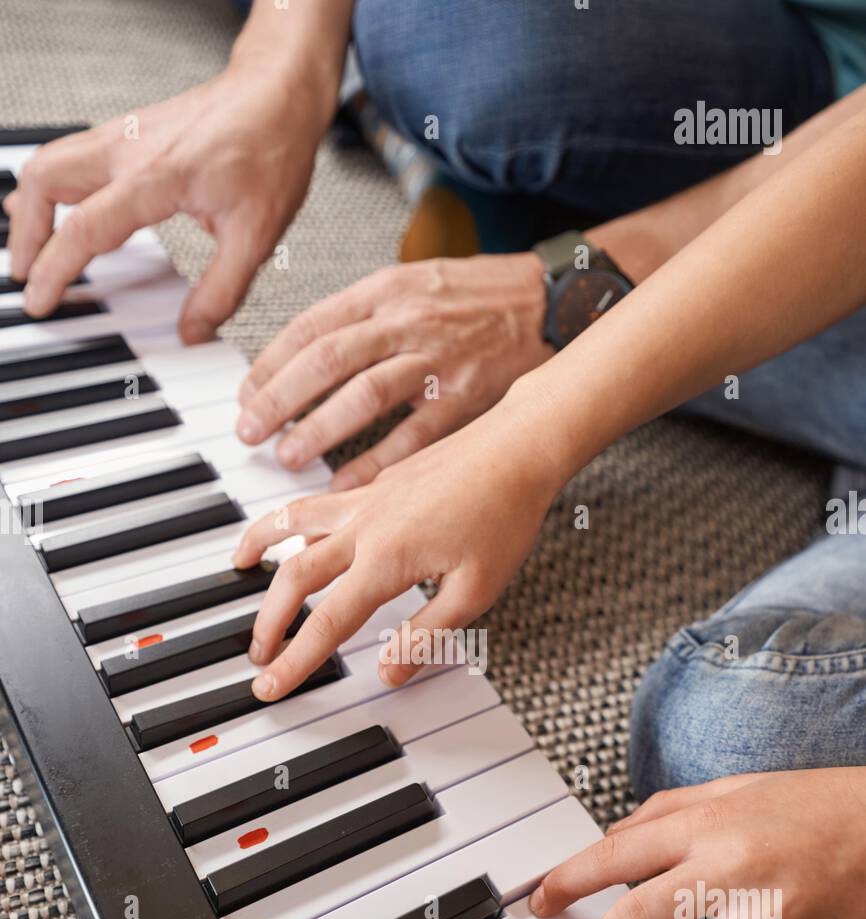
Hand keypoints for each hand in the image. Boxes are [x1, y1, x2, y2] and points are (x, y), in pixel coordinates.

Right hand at [5, 62, 329, 341]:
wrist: (276, 96)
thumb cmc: (270, 150)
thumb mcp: (257, 235)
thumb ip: (221, 291)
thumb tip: (194, 332)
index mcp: (155, 178)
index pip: (85, 229)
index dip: (56, 270)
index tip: (41, 300)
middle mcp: (128, 149)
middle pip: (45, 183)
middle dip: (27, 234)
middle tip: (27, 274)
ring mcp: (124, 134)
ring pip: (51, 163)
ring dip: (34, 206)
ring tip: (32, 247)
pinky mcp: (129, 130)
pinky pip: (71, 156)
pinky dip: (53, 186)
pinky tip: (58, 207)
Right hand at [231, 389, 564, 697]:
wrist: (519, 448)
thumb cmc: (505, 515)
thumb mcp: (475, 592)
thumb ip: (425, 635)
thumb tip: (388, 673)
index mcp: (386, 560)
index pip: (327, 623)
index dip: (294, 661)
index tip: (270, 686)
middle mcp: (364, 527)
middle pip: (294, 578)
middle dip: (268, 621)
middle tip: (256, 653)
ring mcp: (366, 500)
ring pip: (292, 523)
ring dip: (259, 547)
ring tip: (238, 566)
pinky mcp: (375, 483)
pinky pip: (317, 503)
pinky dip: (292, 520)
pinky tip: (294, 531)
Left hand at [235, 254, 552, 487]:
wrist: (552, 301)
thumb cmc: (480, 297)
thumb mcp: (414, 282)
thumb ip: (365, 314)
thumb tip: (308, 352)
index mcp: (387, 290)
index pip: (312, 326)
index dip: (271, 364)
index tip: (247, 395)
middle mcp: (407, 321)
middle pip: (326, 359)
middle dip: (279, 400)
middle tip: (249, 432)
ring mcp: (437, 360)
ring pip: (362, 395)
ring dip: (317, 431)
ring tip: (287, 458)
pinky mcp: (465, 398)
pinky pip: (410, 437)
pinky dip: (373, 465)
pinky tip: (345, 486)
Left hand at [530, 768, 865, 918]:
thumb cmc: (817, 805)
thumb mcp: (736, 788)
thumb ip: (669, 810)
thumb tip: (612, 839)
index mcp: (711, 823)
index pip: (615, 855)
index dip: (568, 883)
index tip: (544, 901)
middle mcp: (736, 869)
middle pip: (640, 918)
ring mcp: (777, 918)